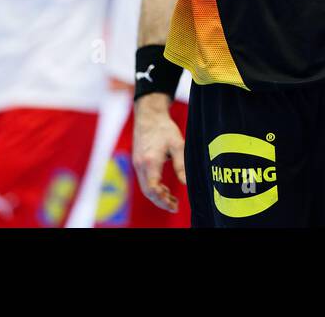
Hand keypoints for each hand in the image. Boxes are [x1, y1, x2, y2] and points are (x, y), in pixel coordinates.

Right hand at [132, 95, 186, 212]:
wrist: (149, 116)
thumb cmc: (164, 128)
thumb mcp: (177, 144)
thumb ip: (181, 165)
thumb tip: (186, 183)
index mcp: (150, 161)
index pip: (152, 189)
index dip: (163, 200)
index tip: (174, 206)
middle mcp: (141, 165)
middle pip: (147, 192)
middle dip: (161, 202)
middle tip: (174, 207)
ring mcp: (137, 164)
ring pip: (145, 187)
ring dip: (157, 196)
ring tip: (172, 201)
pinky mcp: (138, 162)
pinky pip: (144, 181)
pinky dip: (154, 188)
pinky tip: (164, 189)